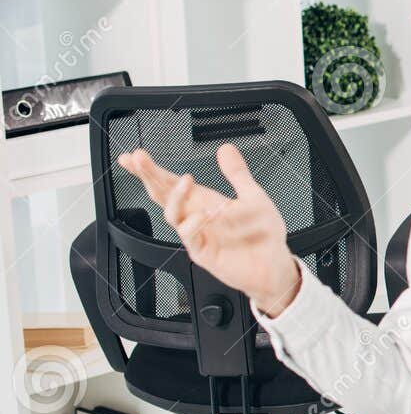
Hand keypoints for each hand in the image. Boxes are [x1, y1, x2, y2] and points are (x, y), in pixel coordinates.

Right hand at [116, 143, 302, 317]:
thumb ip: (237, 173)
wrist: (274, 265)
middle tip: (137, 158)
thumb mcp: (253, 197)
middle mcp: (196, 217)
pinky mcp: (204, 253)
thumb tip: (226, 148)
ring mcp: (198, 235)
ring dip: (176, 196)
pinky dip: (195, 223)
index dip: (150, 170)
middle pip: (163, 194)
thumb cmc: (262, 235)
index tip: (133, 156)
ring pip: (172, 215)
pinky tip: (205, 213)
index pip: (170, 182)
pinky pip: (190, 237)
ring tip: (186, 179)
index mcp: (203, 201)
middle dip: (148, 176)